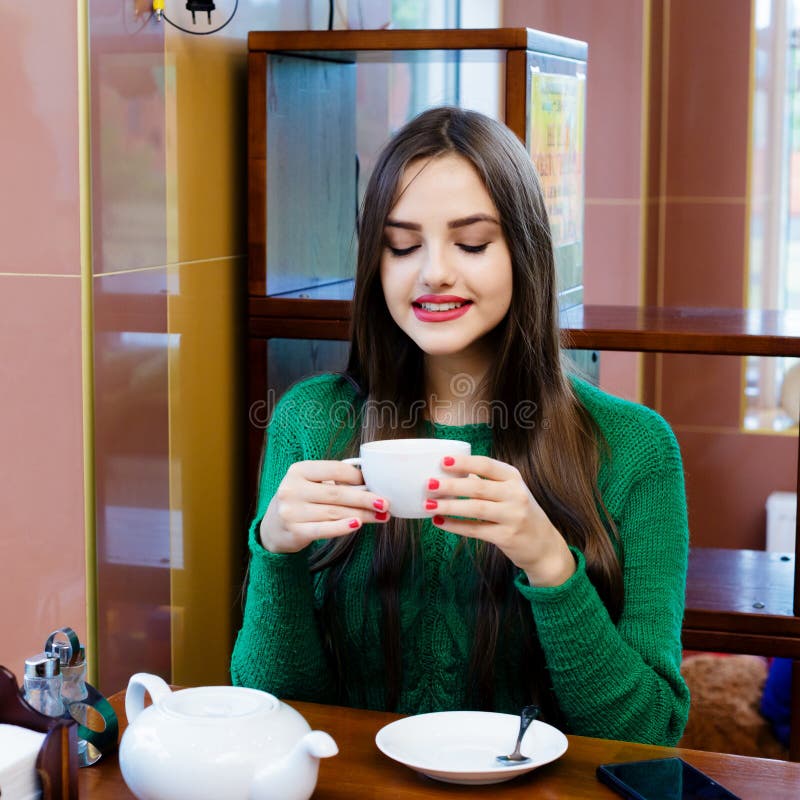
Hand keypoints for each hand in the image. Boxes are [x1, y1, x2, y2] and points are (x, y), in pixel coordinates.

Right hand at [260, 460, 389, 552]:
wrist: (272, 528)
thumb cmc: (300, 501)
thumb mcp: (310, 484)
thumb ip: (333, 481)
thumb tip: (369, 483)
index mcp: (298, 470)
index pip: (334, 469)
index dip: (356, 476)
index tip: (373, 482)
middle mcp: (292, 489)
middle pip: (337, 493)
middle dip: (365, 498)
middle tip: (385, 503)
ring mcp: (291, 511)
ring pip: (335, 512)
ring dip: (362, 515)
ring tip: (381, 516)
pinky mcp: (295, 531)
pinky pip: (324, 529)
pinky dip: (343, 527)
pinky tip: (358, 525)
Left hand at [425, 454, 575, 586]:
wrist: (544, 546)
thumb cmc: (519, 512)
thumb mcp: (509, 491)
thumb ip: (486, 481)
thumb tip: (450, 472)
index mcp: (514, 478)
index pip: (486, 464)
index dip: (463, 462)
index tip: (442, 461)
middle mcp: (516, 494)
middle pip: (477, 487)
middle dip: (450, 485)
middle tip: (428, 484)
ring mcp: (513, 516)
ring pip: (475, 509)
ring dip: (449, 506)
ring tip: (428, 504)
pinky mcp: (507, 537)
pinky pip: (475, 530)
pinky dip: (455, 526)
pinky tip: (439, 521)